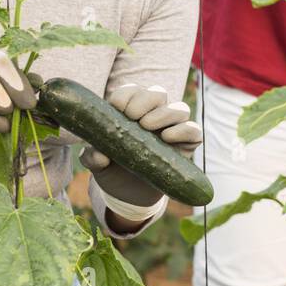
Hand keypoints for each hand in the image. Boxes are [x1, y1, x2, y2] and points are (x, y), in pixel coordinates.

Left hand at [80, 84, 202, 207]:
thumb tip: (100, 155)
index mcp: (132, 109)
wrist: (130, 195)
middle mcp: (155, 114)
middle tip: (133, 117)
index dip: (126, 94)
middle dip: (145, 100)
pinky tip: (167, 137)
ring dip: (164, 113)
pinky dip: (183, 130)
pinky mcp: (187, 144)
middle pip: (158, 92)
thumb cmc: (113, 169)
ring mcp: (173, 128)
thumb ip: (92, 156)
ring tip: (147, 127)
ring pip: (180, 108)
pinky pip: (193, 130)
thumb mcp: (96, 163)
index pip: (132, 90)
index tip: (117, 107)